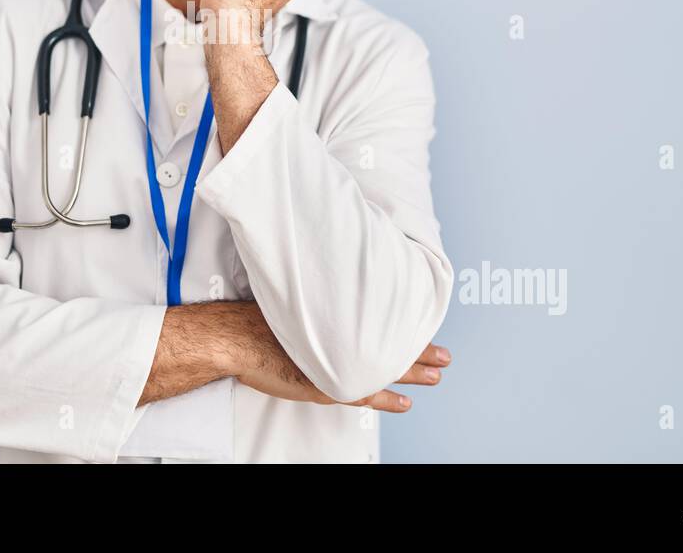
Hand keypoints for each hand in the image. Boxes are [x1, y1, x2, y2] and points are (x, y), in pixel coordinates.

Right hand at [230, 303, 450, 413]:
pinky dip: (387, 399)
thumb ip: (327, 293)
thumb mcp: (299, 295)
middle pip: (390, 345)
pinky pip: (365, 395)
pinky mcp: (326, 386)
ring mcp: (336, 366)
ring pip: (385, 371)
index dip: (407, 323)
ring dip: (413, 374)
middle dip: (421, 351)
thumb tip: (342, 278)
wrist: (237, 337)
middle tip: (445, 356)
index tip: (426, 319)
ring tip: (436, 377)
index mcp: (338, 315)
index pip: (383, 319)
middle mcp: (341, 340)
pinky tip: (404, 403)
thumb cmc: (263, 315)